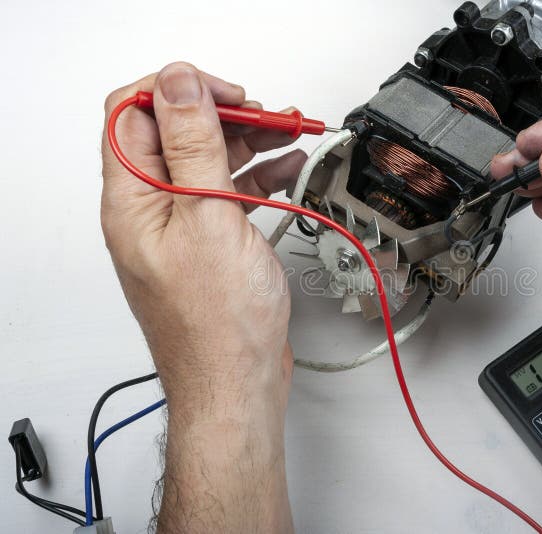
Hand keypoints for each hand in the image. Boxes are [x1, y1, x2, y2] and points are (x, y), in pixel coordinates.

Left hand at [101, 62, 303, 531]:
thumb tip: (179, 82)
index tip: (228, 94)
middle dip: (225, 114)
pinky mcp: (210, 243)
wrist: (238, 384)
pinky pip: (229, 192)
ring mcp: (181, 228)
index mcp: (133, 201)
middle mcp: (150, 211)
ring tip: (291, 135)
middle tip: (270, 116)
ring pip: (208, 162)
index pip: (134, 113)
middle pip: (178, 135)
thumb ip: (193, 146)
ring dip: (249, 142)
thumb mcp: (207, 219)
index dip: (179, 90)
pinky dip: (258, 175)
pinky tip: (288, 169)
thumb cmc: (220, 325)